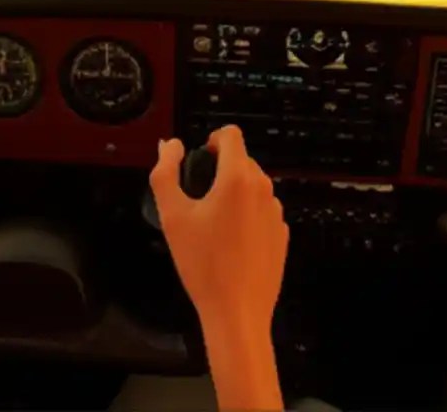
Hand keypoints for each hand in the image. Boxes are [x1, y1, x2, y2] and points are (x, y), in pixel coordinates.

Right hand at [150, 126, 288, 331]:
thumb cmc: (201, 262)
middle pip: (243, 160)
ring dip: (234, 194)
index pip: (231, 135)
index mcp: (238, 178)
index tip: (199, 160)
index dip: (212, 141)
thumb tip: (171, 145)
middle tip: (198, 200)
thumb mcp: (171, 215)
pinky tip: (231, 243)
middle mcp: (264, 189)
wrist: (237, 311)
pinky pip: (262, 211)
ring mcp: (277, 212)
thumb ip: (165, 172)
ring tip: (213, 226)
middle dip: (220, 170)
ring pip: (253, 187)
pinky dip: (247, 216)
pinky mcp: (282, 234)